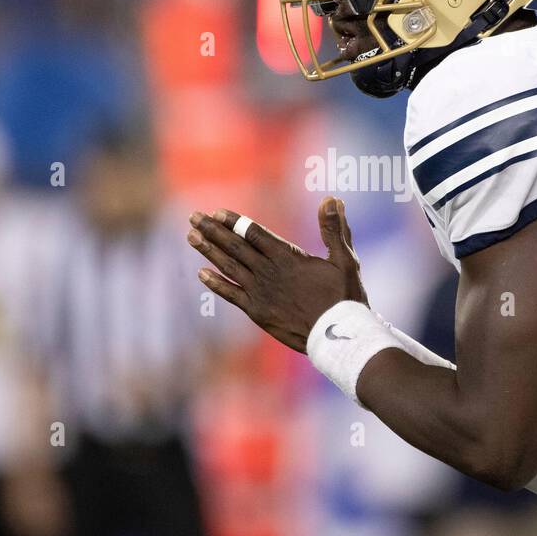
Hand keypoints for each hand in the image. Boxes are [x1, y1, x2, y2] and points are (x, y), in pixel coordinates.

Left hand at [187, 197, 367, 352]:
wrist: (338, 336)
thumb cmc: (345, 297)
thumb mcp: (345, 259)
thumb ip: (335, 229)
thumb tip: (332, 199)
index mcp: (288, 256)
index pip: (254, 233)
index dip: (234, 222)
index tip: (217, 212)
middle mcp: (269, 271)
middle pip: (235, 246)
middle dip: (213, 230)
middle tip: (194, 217)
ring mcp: (260, 292)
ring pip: (229, 266)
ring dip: (208, 251)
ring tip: (191, 237)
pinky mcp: (257, 312)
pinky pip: (231, 294)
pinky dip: (216, 283)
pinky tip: (201, 274)